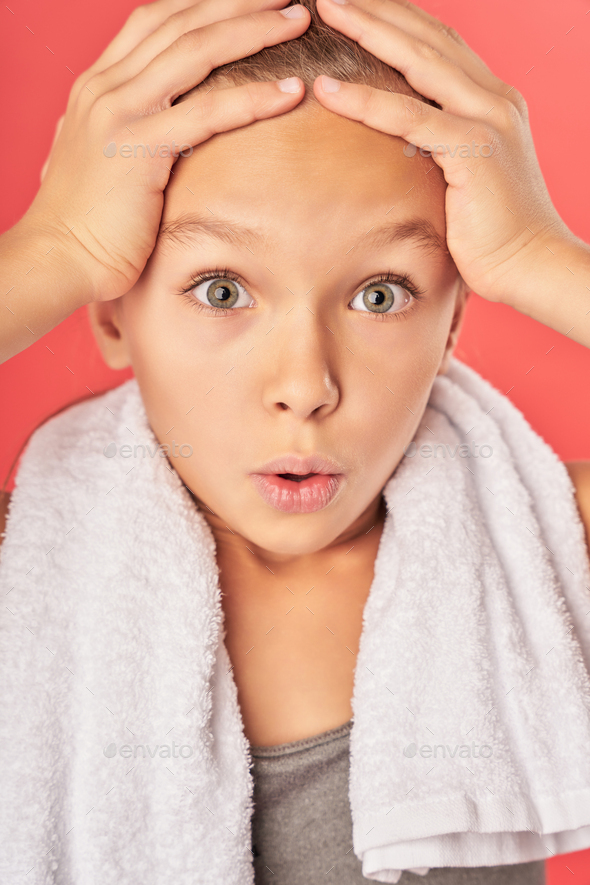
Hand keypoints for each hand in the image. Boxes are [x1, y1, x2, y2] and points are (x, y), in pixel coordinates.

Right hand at [24, 0, 308, 303]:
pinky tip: (290, 92)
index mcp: (98, 85)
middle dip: (237, 2)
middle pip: (181, 23)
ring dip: (252, 31)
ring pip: (196, 53)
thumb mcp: (101, 158)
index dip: (203, 3)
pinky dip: (252, 99)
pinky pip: (206, 114)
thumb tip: (150, 127)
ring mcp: (119, 113)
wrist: (57, 257)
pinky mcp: (138, 149)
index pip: (155, 21)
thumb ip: (122, 129)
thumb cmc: (87, 220)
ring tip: (297, 20)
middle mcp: (106, 87)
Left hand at [310, 0, 571, 305]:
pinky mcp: (473, 150)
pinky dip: (366, 101)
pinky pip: (410, 118)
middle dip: (379, 9)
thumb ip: (444, 145)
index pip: (440, 44)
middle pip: (428, 38)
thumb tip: (406, 142)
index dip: (399, 19)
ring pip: (419, 62)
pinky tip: (328, 89)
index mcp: (494, 101)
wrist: (530, 264)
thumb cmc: (494, 231)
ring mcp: (487, 119)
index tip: (359, 4)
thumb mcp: (468, 174)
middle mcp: (494, 99)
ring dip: (370, 31)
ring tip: (328, 10)